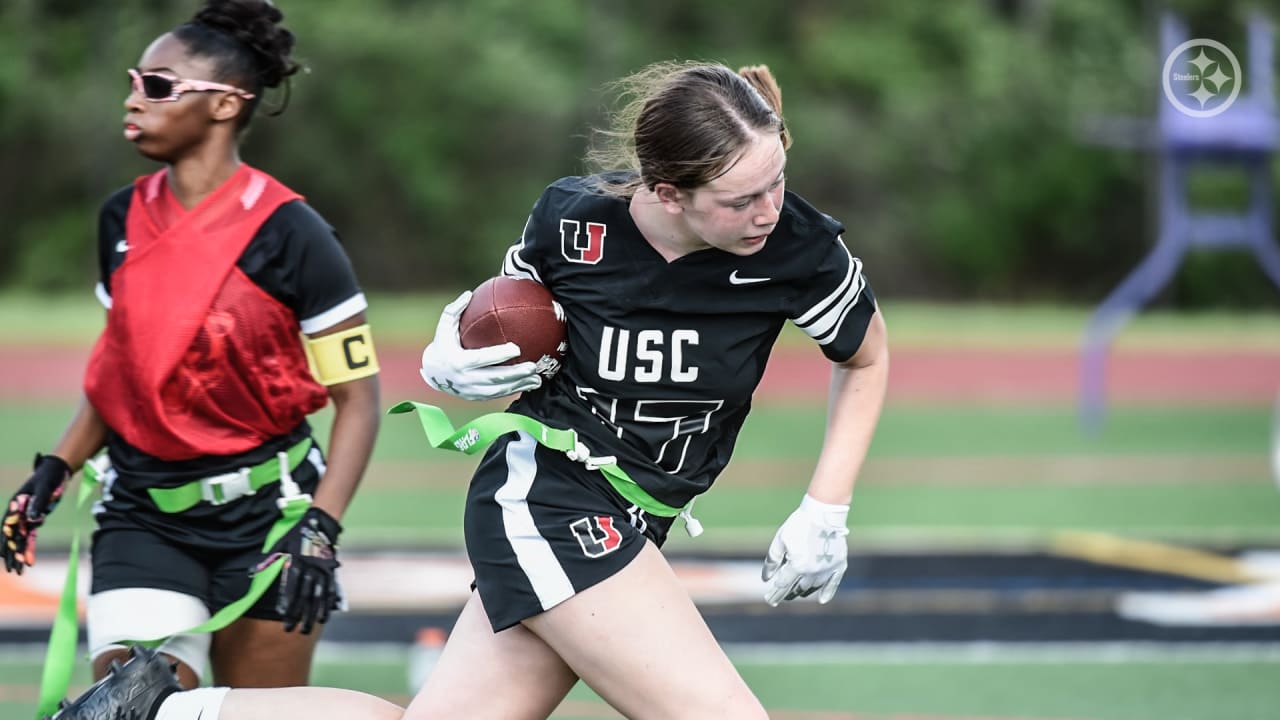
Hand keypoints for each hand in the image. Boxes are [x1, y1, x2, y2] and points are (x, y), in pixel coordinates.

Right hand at [2, 454, 70, 573]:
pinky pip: (31, 537)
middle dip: (12, 554)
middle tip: (13, 570)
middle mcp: (17, 513)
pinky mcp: (35, 520)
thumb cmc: (49, 477)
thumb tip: (33, 520)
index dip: (7, 541)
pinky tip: (29, 561)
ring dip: (20, 555)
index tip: (5, 555)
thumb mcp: (44, 488)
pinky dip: (30, 548)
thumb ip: (39, 502)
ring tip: (19, 571)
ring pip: (21, 539)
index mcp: (15, 505)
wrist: (56, 471)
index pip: (8, 526)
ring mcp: (25, 518)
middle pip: (12, 537)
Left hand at [264, 507, 343, 633]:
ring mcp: (321, 572)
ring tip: (305, 630)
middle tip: (290, 630)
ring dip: (311, 615)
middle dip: (297, 615)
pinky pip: (329, 592)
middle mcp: (310, 570)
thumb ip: (267, 560)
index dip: (288, 605)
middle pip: (304, 596)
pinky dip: (327, 606)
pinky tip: (323, 619)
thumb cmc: (295, 535)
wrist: (319, 524)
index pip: (291, 588)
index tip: (283, 619)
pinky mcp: (330, 573)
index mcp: (295, 563)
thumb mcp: (278, 544)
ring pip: (317, 597)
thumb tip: (251, 573)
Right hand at [419, 291, 542, 400]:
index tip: (517, 348)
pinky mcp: (476, 397)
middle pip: (494, 377)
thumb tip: (469, 293)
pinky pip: (497, 395)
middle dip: (515, 374)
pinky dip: (514, 390)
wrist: (432, 373)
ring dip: (519, 385)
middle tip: (533, 366)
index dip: (499, 354)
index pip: (482, 358)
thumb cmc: (442, 345)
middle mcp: (465, 379)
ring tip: (537, 379)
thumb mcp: (444, 327)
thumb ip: (454, 310)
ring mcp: (471, 391)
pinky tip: (529, 384)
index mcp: (458, 361)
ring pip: (498, 390)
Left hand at [762, 494, 849, 605]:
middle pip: (798, 588)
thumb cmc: (799, 524)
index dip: (775, 593)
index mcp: (797, 565)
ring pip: (813, 587)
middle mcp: (813, 571)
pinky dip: (827, 593)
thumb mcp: (780, 540)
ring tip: (797, 593)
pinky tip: (822, 600)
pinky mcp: (839, 564)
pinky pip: (833, 583)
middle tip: (781, 596)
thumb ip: (772, 560)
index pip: (783, 584)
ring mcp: (827, 569)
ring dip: (803, 591)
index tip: (769, 599)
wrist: (824, 512)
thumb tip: (766, 579)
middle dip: (788, 593)